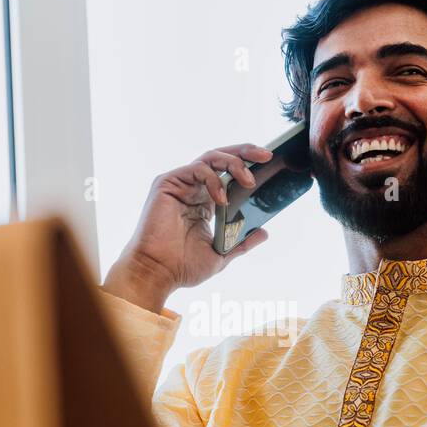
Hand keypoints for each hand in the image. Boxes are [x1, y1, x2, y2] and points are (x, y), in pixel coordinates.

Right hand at [101, 144, 273, 313]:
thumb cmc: (182, 266)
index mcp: (204, 201)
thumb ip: (241, 242)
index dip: (247, 165)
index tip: (269, 163)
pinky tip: (223, 199)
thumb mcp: (221, 254)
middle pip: (220, 159)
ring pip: (210, 158)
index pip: (227, 174)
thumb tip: (264, 233)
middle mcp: (192, 188)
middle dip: (245, 153)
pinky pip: (196, 170)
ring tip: (249, 181)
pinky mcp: (167, 183)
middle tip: (266, 156)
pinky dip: (214, 180)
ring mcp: (180, 184)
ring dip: (234, 164)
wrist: (158, 272)